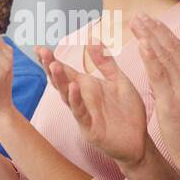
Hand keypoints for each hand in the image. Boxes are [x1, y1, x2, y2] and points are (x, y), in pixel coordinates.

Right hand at [39, 37, 148, 165]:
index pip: (66, 70)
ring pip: (67, 96)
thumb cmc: (128, 112)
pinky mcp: (90, 128)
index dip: (52, 59)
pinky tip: (73, 88)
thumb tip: (92, 39)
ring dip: (60, 81)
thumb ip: (105, 62)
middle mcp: (81, 99)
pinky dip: (76, 100)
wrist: (139, 140)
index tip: (39, 47)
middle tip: (42, 52)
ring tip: (54, 66)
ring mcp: (84, 114)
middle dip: (50, 66)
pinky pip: (81, 113)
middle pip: (62, 81)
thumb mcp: (118, 81)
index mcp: (87, 87)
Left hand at [133, 13, 179, 175]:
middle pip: (172, 47)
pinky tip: (143, 44)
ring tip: (137, 22)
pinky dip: (152, 57)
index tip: (153, 22)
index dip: (165, 34)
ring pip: (166, 56)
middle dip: (155, 29)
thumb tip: (176, 75)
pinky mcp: (173, 101)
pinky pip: (160, 75)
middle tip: (140, 15)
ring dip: (150, 36)